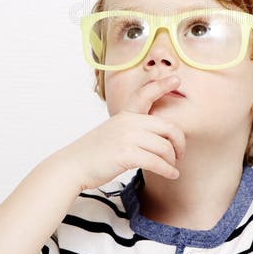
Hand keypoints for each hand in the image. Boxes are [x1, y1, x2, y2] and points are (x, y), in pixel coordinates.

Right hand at [53, 76, 185, 190]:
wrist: (72, 165)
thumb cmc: (93, 152)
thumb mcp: (113, 131)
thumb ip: (132, 129)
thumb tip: (155, 137)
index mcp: (125, 114)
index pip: (146, 94)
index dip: (162, 85)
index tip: (176, 79)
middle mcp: (128, 122)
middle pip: (168, 127)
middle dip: (179, 142)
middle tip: (180, 153)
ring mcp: (127, 137)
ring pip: (165, 147)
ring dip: (172, 160)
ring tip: (172, 167)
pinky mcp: (126, 155)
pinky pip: (157, 162)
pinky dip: (168, 170)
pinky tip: (171, 174)